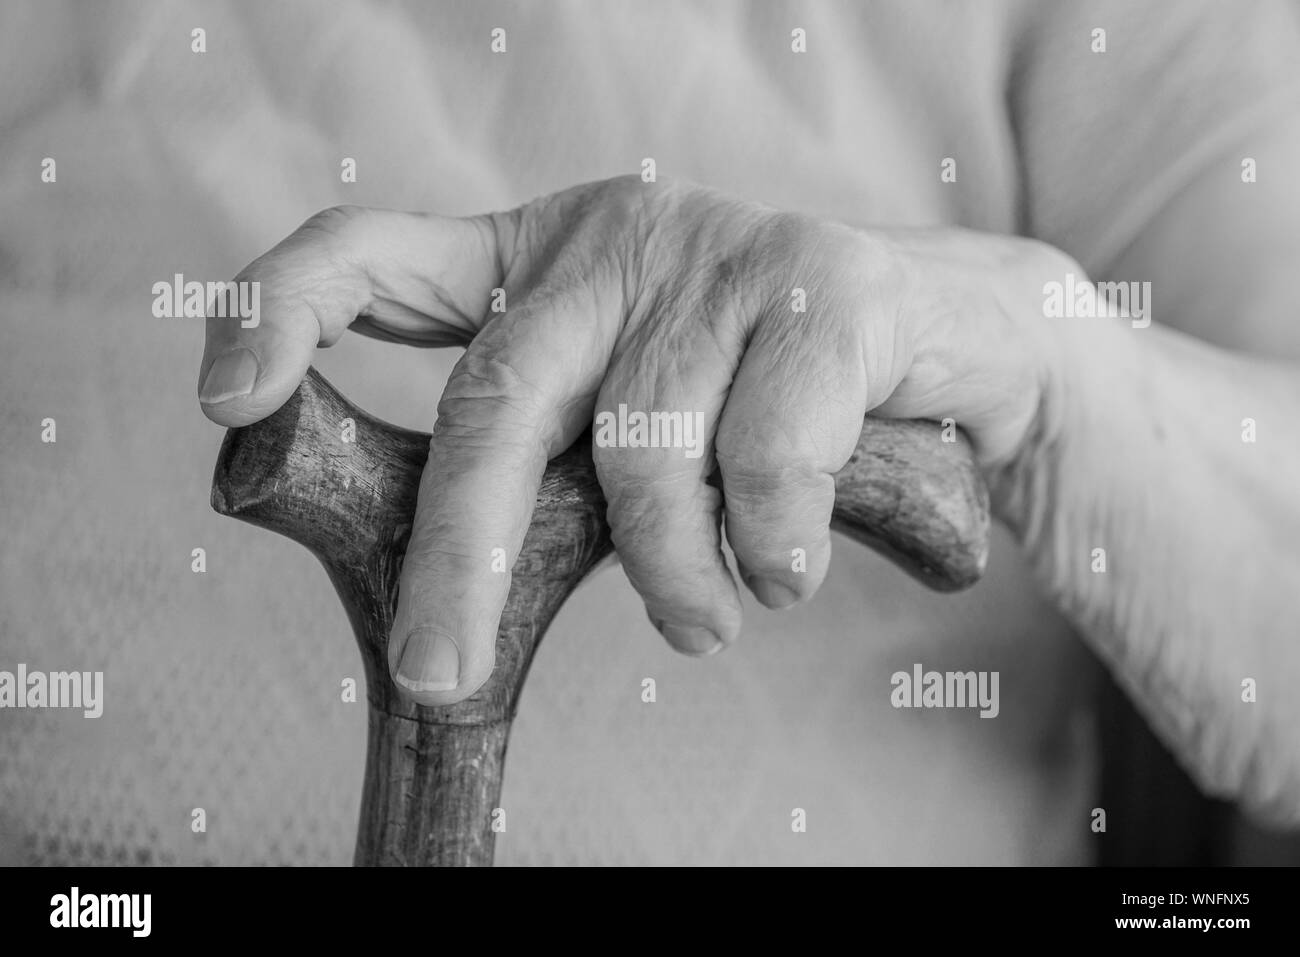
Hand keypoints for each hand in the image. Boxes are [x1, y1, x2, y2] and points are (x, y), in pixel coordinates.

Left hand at [198, 177, 1071, 704]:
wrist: (954, 345)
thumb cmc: (759, 399)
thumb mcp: (627, 411)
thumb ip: (543, 462)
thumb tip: (444, 599)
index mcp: (537, 262)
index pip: (372, 252)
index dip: (283, 313)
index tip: (227, 400)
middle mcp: (614, 239)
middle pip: (497, 396)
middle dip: (460, 555)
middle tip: (442, 671)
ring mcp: (721, 253)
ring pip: (643, 450)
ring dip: (669, 577)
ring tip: (707, 621)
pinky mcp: (828, 288)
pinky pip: (765, 453)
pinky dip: (769, 543)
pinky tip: (786, 566)